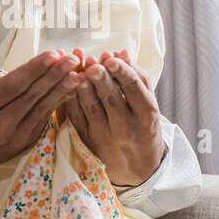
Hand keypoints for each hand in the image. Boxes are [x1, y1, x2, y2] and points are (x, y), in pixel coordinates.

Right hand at [0, 49, 83, 175]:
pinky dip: (58, 103)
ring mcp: (12, 139)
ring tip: (78, 72)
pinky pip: (43, 120)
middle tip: (72, 58)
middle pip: (31, 97)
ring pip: (41, 109)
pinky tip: (70, 89)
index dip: (34, 70)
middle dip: (54, 75)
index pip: (11, 86)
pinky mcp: (23, 144)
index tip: (53, 54)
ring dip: (62, 89)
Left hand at [57, 48, 164, 186]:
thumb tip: (121, 52)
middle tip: (91, 62)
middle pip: (111, 97)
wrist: (136, 167)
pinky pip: (76, 115)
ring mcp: (104, 135)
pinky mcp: (87, 139)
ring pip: (91, 106)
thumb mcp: (148, 103)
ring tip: (79, 68)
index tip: (111, 58)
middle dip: (100, 77)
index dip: (121, 72)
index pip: (134, 88)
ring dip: (83, 85)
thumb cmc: (143, 126)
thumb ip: (137, 77)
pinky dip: (71, 98)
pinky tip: (69, 82)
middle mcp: (126, 127)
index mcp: (146, 115)